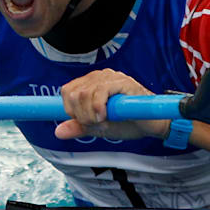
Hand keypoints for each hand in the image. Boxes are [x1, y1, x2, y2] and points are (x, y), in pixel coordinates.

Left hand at [54, 69, 168, 142]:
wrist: (151, 125)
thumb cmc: (128, 122)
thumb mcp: (98, 127)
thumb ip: (79, 127)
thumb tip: (58, 132)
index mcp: (91, 84)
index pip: (67, 91)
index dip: (70, 109)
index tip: (83, 121)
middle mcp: (99, 77)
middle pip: (73, 93)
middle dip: (80, 114)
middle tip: (95, 123)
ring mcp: (111, 77)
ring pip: (84, 93)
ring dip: (89, 113)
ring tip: (103, 120)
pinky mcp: (123, 82)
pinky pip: (101, 90)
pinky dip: (98, 106)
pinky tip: (105, 115)